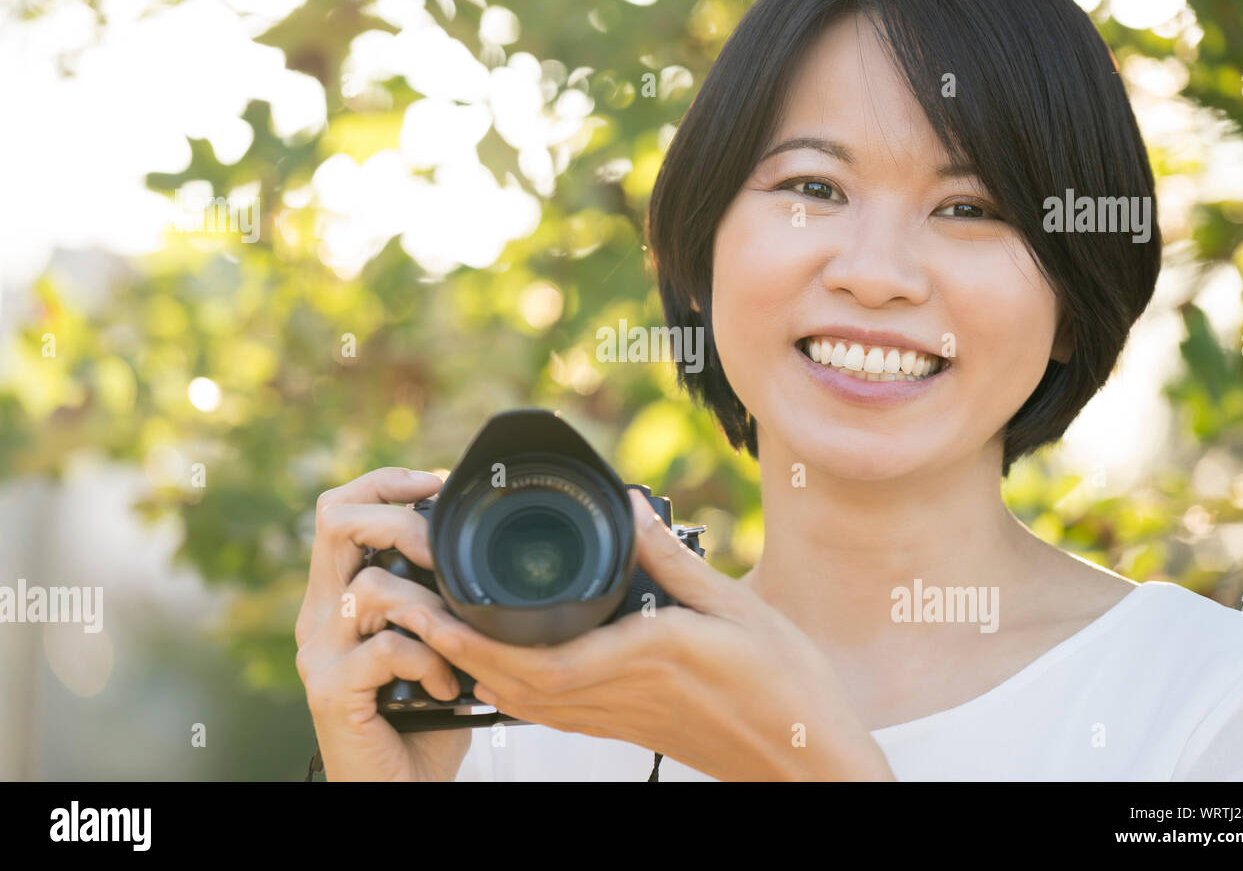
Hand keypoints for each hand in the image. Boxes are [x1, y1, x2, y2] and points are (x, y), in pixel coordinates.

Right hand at [294, 467, 471, 780]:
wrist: (401, 789)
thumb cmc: (426, 717)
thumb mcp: (435, 642)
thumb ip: (438, 598)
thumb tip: (479, 545)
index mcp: (337, 597)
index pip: (338, 511)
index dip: (382, 483)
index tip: (433, 484)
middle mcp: (317, 618)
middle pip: (334, 524)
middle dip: (401, 522)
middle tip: (444, 551)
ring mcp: (318, 654)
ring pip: (370, 587)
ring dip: (430, 609)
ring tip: (457, 642)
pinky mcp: (330, 691)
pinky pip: (385, 647)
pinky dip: (429, 661)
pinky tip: (447, 686)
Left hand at [422, 489, 895, 780]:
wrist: (806, 760)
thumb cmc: (784, 688)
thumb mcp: (738, 607)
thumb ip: (673, 559)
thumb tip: (629, 508)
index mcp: (643, 657)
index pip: (536, 657)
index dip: (474, 640)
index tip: (432, 609)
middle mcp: (618, 694)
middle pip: (513, 682)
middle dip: (454, 651)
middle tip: (409, 613)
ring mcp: (619, 718)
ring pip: (527, 702)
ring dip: (476, 670)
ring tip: (437, 633)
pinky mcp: (627, 727)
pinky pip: (553, 711)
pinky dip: (514, 687)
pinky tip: (502, 667)